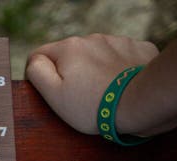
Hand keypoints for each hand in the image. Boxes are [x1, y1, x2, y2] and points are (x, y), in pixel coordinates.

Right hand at [26, 34, 158, 134]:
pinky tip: (121, 85)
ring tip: (103, 93)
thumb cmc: (93, 105)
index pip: (40, 55)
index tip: (54, 93)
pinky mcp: (138, 49)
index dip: (42, 76)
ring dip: (94, 70)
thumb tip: (35, 61)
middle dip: (71, 73)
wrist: (142, 103)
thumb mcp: (53, 95)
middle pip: (70, 56)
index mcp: (68, 47)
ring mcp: (117, 42)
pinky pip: (120, 57)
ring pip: (95, 56)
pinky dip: (117, 69)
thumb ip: (37, 72)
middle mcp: (92, 39)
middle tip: (80, 97)